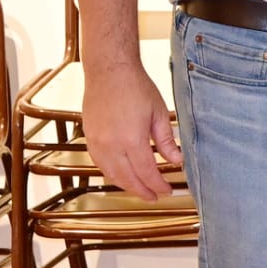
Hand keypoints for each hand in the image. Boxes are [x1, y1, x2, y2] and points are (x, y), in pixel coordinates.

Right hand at [82, 62, 182, 201]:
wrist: (109, 71)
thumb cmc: (135, 87)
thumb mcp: (159, 113)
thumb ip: (166, 140)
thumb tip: (176, 160)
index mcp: (132, 139)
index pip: (147, 172)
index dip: (158, 185)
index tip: (167, 190)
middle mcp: (111, 144)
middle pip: (128, 179)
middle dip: (143, 191)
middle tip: (155, 196)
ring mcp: (97, 142)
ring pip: (111, 174)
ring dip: (127, 185)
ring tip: (140, 190)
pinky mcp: (89, 138)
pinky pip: (100, 164)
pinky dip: (112, 174)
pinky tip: (122, 175)